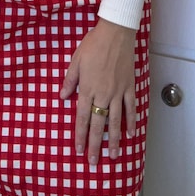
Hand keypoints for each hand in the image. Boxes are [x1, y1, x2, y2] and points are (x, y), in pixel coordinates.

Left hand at [59, 18, 136, 165]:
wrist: (115, 32)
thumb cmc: (93, 44)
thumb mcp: (76, 60)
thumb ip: (70, 80)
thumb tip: (62, 97)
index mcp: (87, 89)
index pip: (82, 118)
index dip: (80, 135)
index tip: (78, 151)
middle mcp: (102, 94)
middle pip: (98, 124)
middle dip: (94, 145)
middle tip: (93, 162)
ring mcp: (118, 92)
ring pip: (115, 121)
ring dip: (114, 140)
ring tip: (113, 156)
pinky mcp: (129, 87)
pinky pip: (131, 108)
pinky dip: (132, 122)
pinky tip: (131, 134)